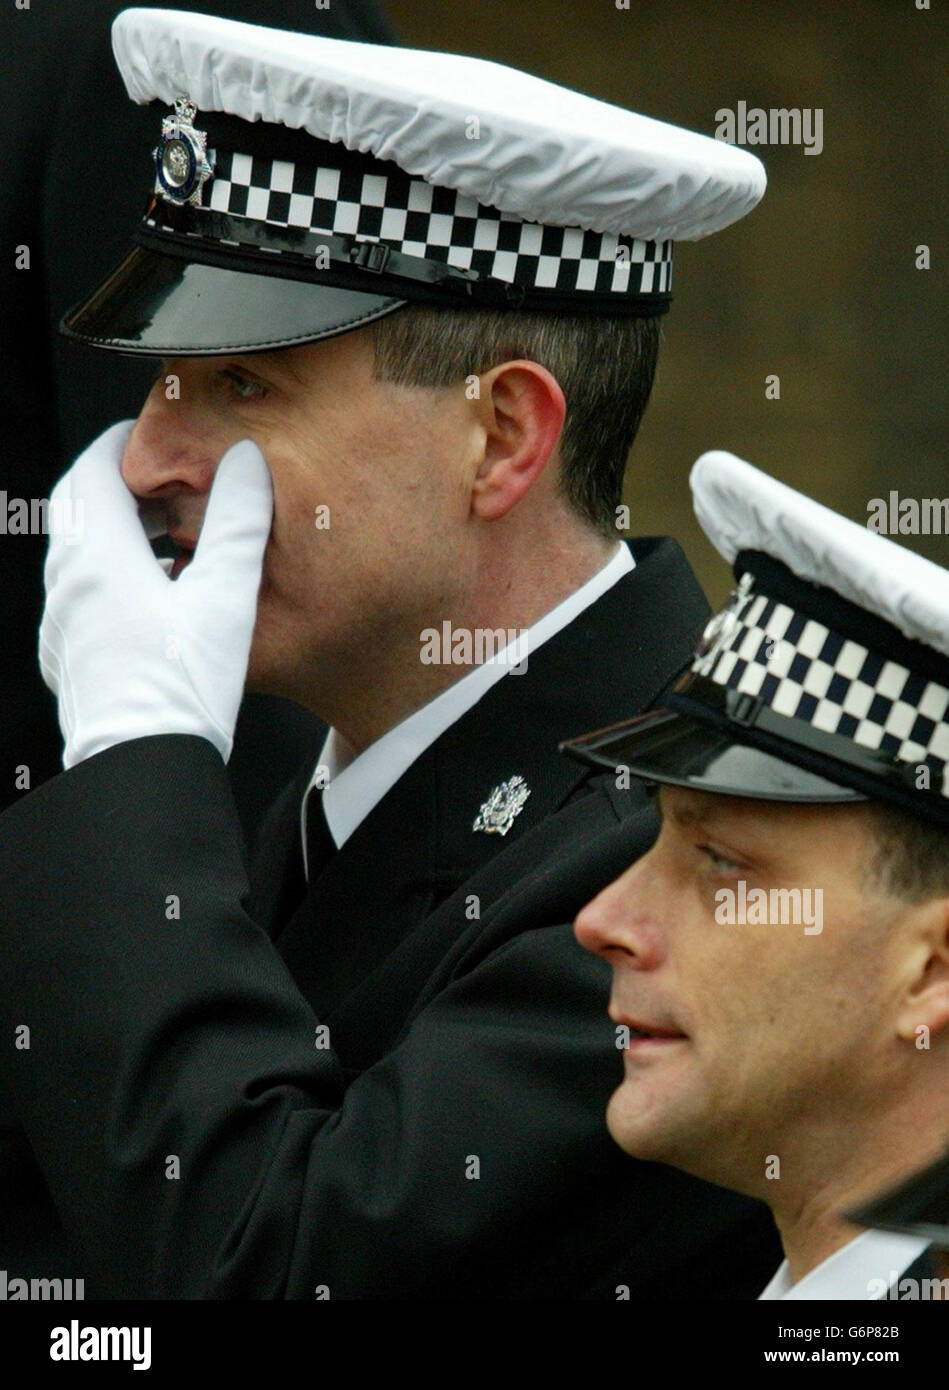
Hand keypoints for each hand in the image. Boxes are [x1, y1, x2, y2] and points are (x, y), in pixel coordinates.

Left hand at [39, 420, 272, 767]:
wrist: (140, 767)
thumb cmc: (180, 688)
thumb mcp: (224, 595)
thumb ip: (237, 522)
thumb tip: (244, 462)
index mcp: (99, 556)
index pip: (92, 470)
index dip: (121, 444)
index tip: (152, 436)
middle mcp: (69, 584)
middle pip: (79, 509)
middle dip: (117, 485)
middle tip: (163, 483)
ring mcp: (63, 624)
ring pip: (78, 554)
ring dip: (115, 533)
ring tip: (167, 540)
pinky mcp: (68, 658)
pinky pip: (81, 597)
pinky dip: (110, 576)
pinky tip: (153, 599)